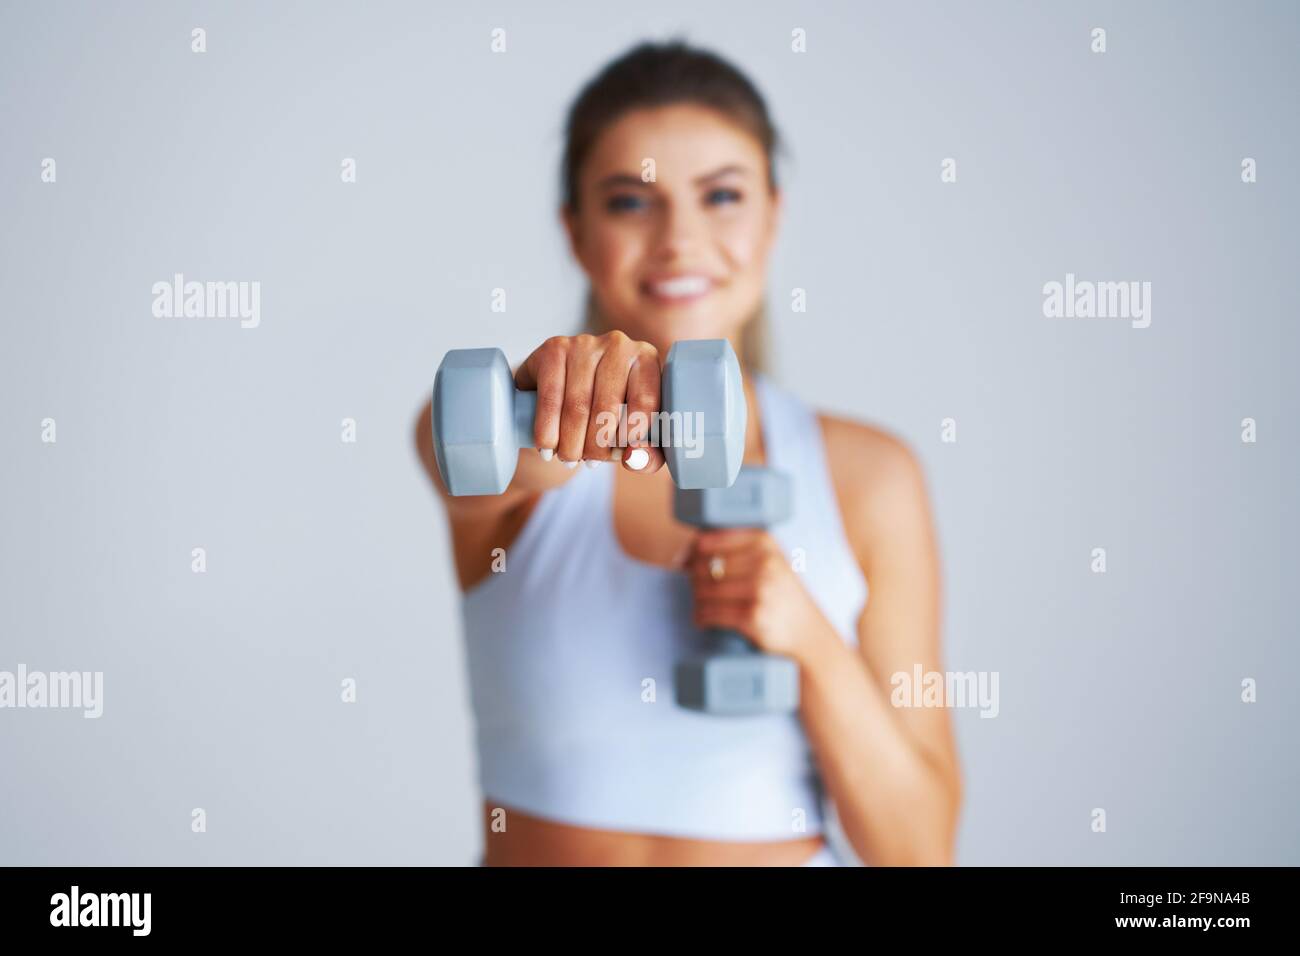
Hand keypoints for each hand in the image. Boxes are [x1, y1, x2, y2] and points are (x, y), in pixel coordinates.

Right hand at [513, 330, 665, 471]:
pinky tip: (548, 448)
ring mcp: (584, 343)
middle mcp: (618, 345)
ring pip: (577, 405)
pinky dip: (548, 430)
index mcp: (646, 360)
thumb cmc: (608, 414)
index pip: (645, 400)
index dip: (632, 435)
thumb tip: (633, 458)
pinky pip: (551, 397)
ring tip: (570, 460)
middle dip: (597, 445)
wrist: (562, 389)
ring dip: (571, 443)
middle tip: (590, 463)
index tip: (619, 455)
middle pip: (607, 407)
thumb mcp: (634, 435)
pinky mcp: (554, 348)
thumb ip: (647, 455)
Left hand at [685, 528, 836, 659]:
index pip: (708, 541)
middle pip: (703, 566)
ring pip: (703, 590)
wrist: (807, 633)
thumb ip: (733, 549)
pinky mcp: (753, 617)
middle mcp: (764, 563)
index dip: (690, 553)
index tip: (684, 564)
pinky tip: (703, 619)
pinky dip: (700, 618)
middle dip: (693, 579)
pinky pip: (710, 613)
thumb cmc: (779, 594)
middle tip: (698, 589)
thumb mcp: (768, 560)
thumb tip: (681, 557)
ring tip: (702, 605)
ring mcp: (760, 590)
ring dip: (696, 601)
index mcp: (764, 542)